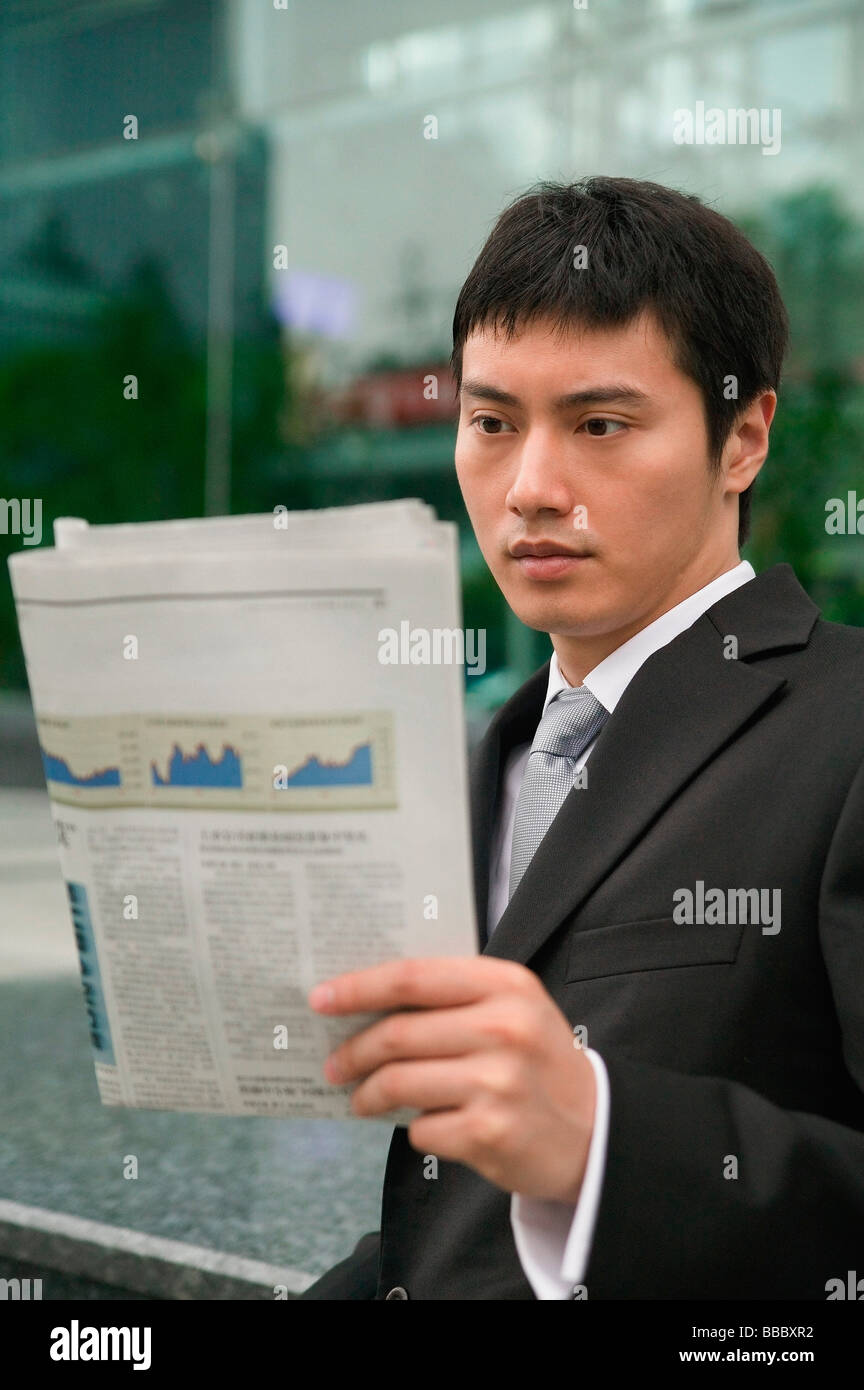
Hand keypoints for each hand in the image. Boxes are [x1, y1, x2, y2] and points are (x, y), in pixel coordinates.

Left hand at [308, 956, 595, 1203]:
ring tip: (362, 1099)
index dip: (359, 987)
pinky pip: (420, 1129)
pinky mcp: (489, 1132)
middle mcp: (503, 1029)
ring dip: (368, 1095)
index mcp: (506, 986)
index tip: (322, 998)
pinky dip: (413, 1129)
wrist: (596, 1130)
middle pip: (397, 1034)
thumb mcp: (514, 1009)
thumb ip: (454, 997)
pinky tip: (424, 1124)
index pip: (413, 978)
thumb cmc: (539, 1063)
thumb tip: (368, 1001)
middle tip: (334, 1063)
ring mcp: (497, 1082)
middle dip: (353, 1051)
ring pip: (398, 1084)